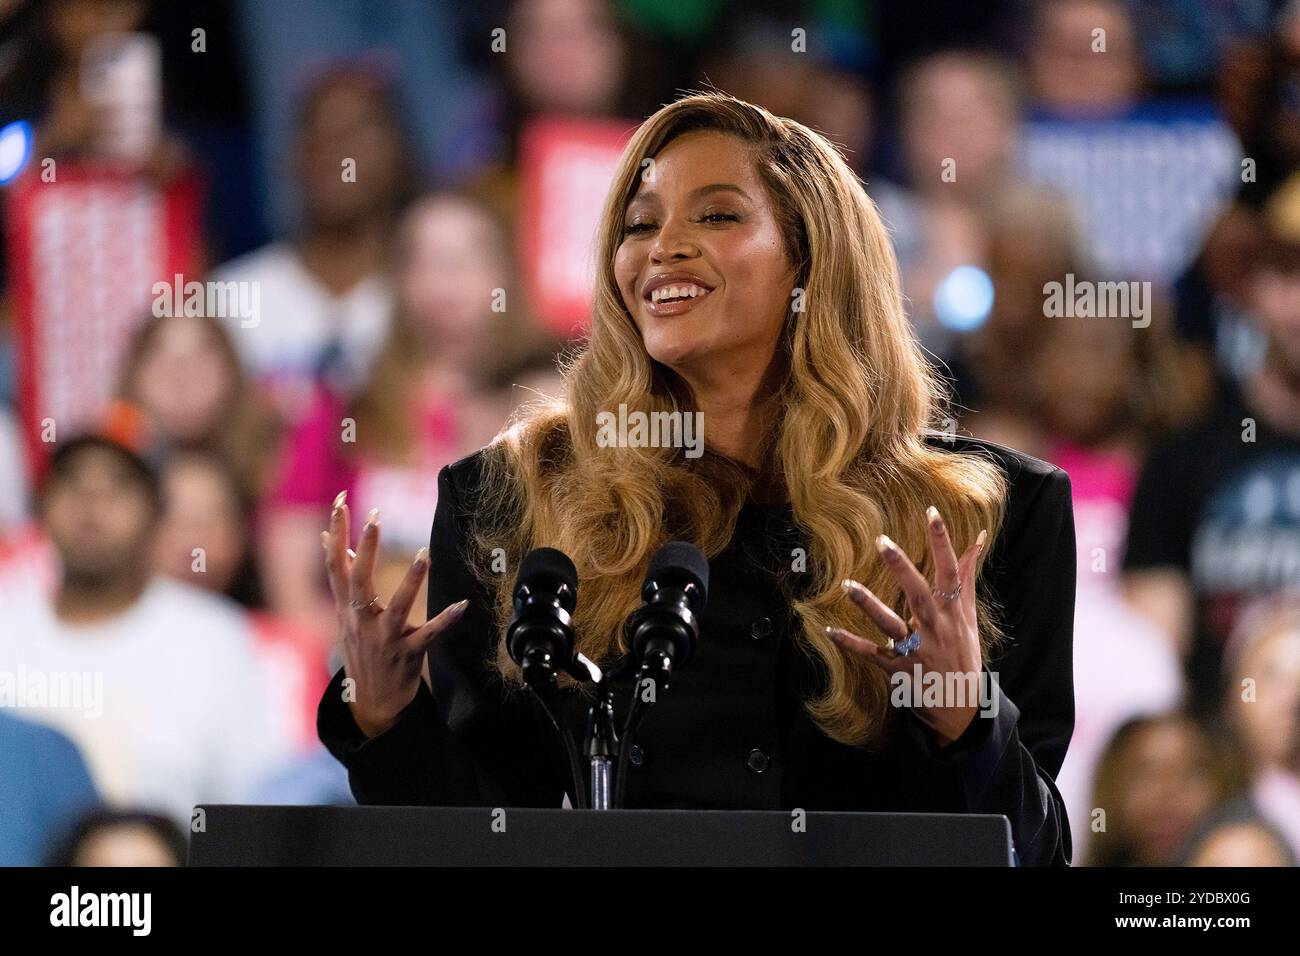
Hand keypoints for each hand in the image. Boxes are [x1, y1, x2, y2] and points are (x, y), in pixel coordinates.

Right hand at [322, 491, 467, 737]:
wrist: (371, 703)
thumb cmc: (361, 649)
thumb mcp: (345, 614)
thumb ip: (341, 576)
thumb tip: (329, 539)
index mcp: (346, 608)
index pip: (335, 563)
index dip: (336, 532)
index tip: (339, 501)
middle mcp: (360, 620)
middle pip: (358, 579)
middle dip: (365, 548)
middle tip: (373, 516)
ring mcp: (384, 638)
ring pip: (396, 606)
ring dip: (411, 580)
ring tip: (425, 554)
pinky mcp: (407, 654)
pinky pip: (429, 635)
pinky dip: (445, 620)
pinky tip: (462, 605)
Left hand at [828, 506, 987, 747]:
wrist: (961, 705)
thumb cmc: (962, 654)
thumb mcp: (967, 615)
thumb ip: (966, 576)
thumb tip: (978, 538)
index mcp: (951, 613)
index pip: (950, 571)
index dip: (942, 542)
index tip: (931, 513)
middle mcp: (935, 628)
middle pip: (918, 594)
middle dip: (902, 568)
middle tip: (882, 542)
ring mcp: (916, 650)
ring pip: (891, 625)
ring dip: (869, 605)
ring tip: (847, 585)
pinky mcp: (898, 669)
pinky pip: (871, 653)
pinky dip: (850, 643)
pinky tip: (829, 630)